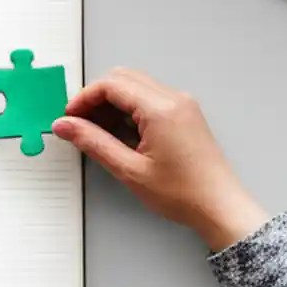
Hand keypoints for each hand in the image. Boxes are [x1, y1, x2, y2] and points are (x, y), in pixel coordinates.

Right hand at [52, 69, 267, 250]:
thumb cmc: (183, 194)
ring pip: (135, 86)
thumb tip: (66, 126)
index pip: (111, 85)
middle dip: (96, 97)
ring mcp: (182, 105)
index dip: (84, 98)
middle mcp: (174, 99)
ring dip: (112, 103)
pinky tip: (121, 134)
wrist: (220, 208)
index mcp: (161, 109)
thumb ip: (93, 143)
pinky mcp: (184, 114)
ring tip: (98, 133)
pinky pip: (149, 98)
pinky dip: (129, 109)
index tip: (70, 117)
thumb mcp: (130, 170)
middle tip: (80, 123)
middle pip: (122, 78)